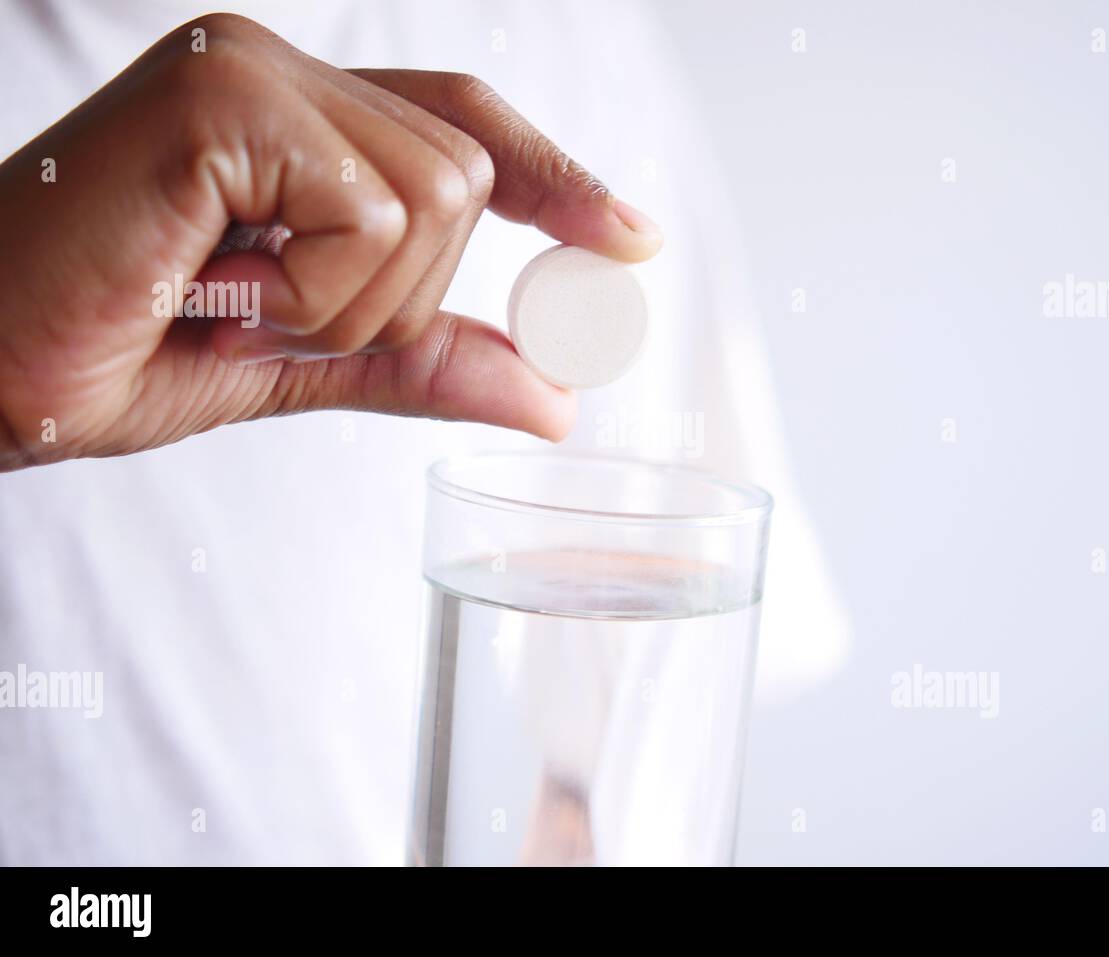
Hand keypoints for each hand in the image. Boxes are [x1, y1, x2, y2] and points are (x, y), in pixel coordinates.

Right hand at [0, 13, 661, 470]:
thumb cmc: (112, 349)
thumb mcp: (305, 364)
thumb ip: (425, 362)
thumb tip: (551, 394)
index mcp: (301, 119)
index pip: (468, 125)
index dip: (558, 179)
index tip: (631, 239)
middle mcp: (281, 70)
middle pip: (468, 177)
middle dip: (396, 296)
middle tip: (272, 316)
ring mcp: (251, 68)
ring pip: (437, 196)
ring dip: (350, 301)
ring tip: (237, 304)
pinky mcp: (222, 97)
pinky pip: (368, 210)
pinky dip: (312, 290)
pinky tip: (218, 288)